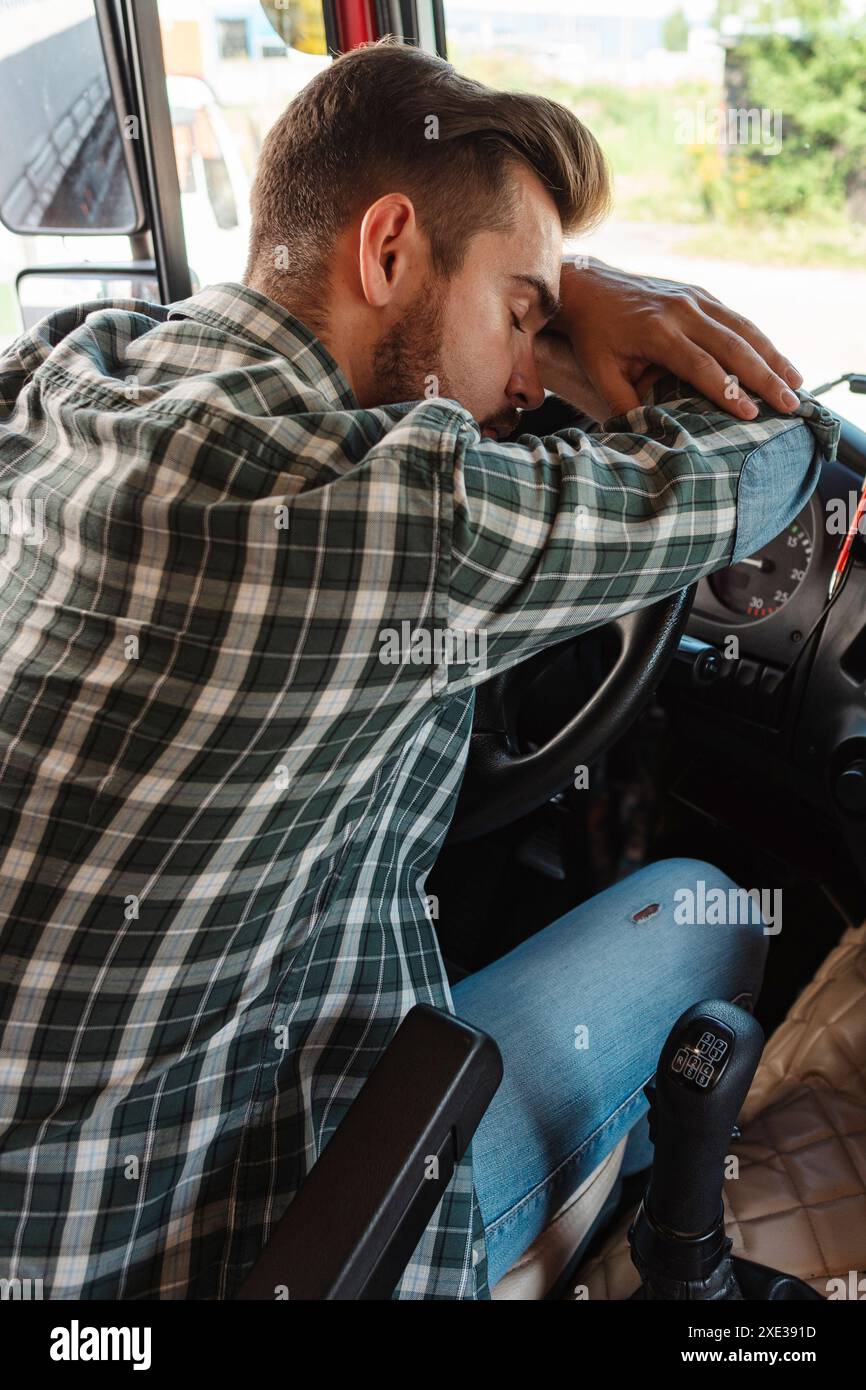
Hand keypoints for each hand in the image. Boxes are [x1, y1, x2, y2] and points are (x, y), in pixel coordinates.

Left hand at [550, 257, 803, 420]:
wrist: (590, 287)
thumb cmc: (595, 337)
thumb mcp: (601, 374)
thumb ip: (625, 405)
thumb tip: (647, 438)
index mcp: (658, 333)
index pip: (701, 366)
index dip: (728, 391)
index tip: (751, 415)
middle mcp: (682, 311)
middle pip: (733, 346)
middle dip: (766, 377)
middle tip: (791, 404)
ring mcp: (695, 299)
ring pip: (743, 329)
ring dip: (773, 357)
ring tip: (797, 384)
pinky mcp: (701, 294)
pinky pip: (737, 319)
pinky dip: (761, 341)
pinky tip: (778, 362)